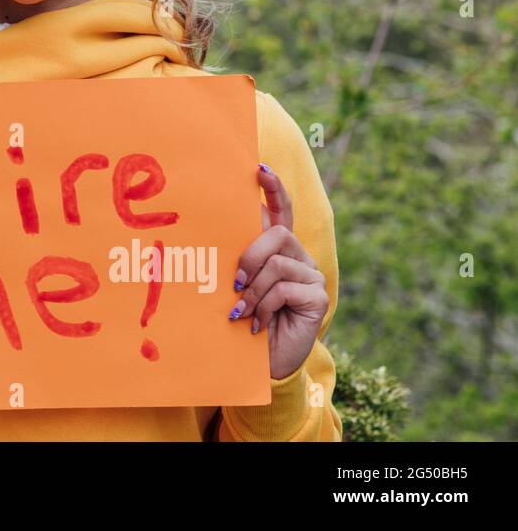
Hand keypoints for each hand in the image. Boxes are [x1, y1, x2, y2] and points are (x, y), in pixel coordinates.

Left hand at [228, 164, 329, 379]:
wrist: (262, 362)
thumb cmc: (244, 319)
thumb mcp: (236, 286)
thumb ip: (236, 261)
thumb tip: (212, 235)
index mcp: (277, 249)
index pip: (280, 211)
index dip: (274, 189)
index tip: (259, 168)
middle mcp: (298, 256)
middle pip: (276, 234)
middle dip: (249, 256)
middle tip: (235, 284)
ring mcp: (311, 275)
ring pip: (277, 263)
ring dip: (253, 289)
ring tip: (244, 311)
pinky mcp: (318, 296)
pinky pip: (284, 288)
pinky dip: (264, 305)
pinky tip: (257, 323)